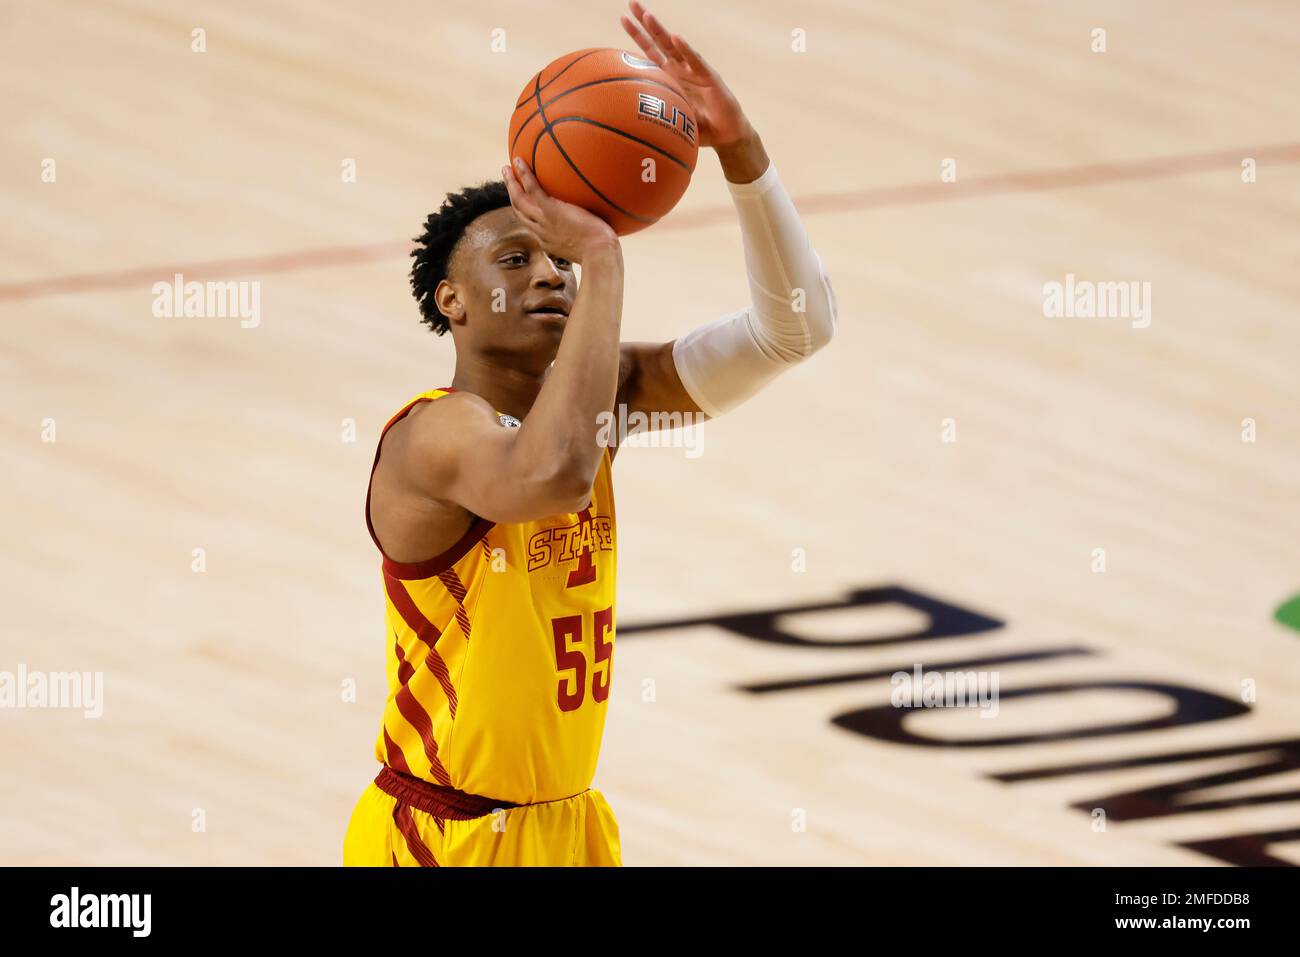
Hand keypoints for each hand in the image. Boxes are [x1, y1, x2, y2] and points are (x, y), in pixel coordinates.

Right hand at [501, 156, 618, 262]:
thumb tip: (602, 226)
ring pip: (520, 200)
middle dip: (513, 194)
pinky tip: (520, 160)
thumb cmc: (603, 252)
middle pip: (520, 211)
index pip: (533, 224)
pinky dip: (524, 174)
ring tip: (506, 167)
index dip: (526, 211)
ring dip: (511, 183)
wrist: (600, 254)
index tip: (525, 200)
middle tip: (508, 179)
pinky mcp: (550, 211)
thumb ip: (590, 234)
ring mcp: (543, 221)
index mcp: (549, 241)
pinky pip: (532, 189)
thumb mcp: (592, 245)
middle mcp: (541, 232)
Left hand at [620, 0, 753, 149]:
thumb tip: (629, 121)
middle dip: (645, 22)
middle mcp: (681, 68)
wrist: (726, 136)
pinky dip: (685, 49)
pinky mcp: (709, 77)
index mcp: (670, 76)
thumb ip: (656, 118)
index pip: (651, 51)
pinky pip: (695, 61)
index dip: (638, 35)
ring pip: (674, 46)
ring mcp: (695, 70)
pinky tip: (675, 38)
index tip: (623, 19)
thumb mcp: (673, 123)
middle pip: (659, 41)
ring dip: (660, 31)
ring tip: (646, 16)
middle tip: (631, 3)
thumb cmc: (700, 129)